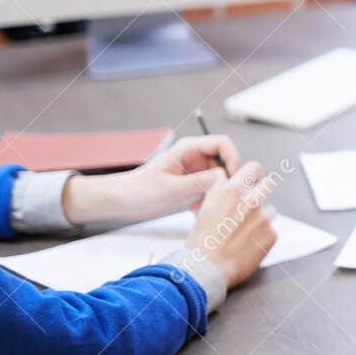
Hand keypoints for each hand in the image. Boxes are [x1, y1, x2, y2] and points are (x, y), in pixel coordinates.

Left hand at [61, 135, 241, 226]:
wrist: (121, 201)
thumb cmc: (138, 190)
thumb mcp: (171, 188)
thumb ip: (199, 182)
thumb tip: (224, 178)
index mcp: (188, 149)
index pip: (223, 144)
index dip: (233, 158)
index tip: (234, 178)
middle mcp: (194, 157)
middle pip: (225, 162)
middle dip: (226, 180)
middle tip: (221, 198)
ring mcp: (195, 170)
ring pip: (220, 178)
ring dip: (217, 193)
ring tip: (203, 207)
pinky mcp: (193, 183)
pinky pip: (211, 189)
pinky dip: (209, 200)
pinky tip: (196, 210)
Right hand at [182, 161, 278, 288]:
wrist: (206, 268)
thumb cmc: (200, 241)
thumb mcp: (204, 207)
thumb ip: (217, 190)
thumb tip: (222, 178)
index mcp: (232, 190)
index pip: (253, 168)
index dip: (252, 176)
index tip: (251, 183)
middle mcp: (250, 200)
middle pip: (269, 183)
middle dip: (262, 192)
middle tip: (252, 205)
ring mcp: (263, 217)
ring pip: (271, 209)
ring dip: (262, 217)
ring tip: (246, 231)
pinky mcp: (271, 234)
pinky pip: (272, 230)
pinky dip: (263, 236)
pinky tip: (249, 244)